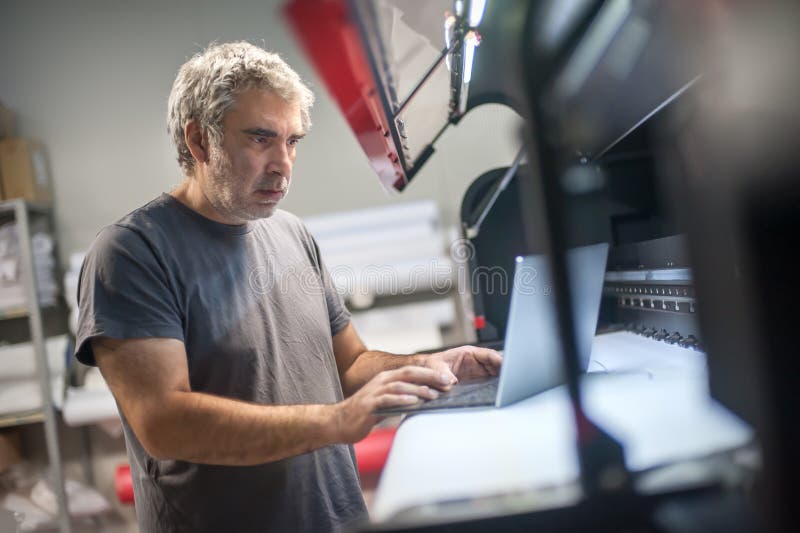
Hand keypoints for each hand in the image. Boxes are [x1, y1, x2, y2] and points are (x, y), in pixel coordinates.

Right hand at [331, 366, 453, 442]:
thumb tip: (422, 402)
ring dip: (418, 390)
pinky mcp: (368, 404)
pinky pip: (387, 399)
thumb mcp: (385, 404)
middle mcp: (381, 381)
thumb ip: (400, 400)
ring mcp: (374, 392)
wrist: (338, 422)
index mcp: (386, 379)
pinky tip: (413, 403)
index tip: (449, 380)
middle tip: (447, 383)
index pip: (412, 372)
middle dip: (430, 377)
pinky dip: (401, 400)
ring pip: (400, 385)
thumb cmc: (363, 415)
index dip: (431, 374)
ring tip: (434, 395)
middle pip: (409, 373)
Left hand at [423, 345, 502, 383]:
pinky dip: (496, 385)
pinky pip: (490, 381)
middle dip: (505, 370)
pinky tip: (501, 391)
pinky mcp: (477, 380)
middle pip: (496, 364)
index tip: (506, 365)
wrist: (427, 371)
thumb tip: (450, 383)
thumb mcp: (436, 368)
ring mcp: (477, 371)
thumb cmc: (431, 365)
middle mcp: (476, 361)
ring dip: (502, 378)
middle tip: (512, 378)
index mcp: (468, 353)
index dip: (498, 360)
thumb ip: (443, 374)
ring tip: (509, 386)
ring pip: (495, 373)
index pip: (488, 354)